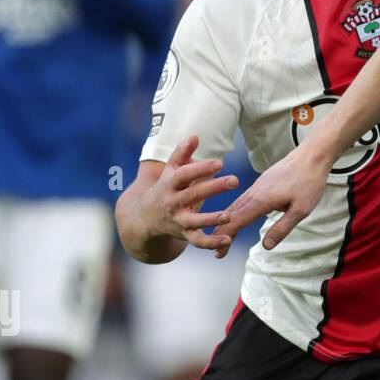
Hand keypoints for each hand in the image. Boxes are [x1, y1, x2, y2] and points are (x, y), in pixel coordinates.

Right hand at [139, 135, 238, 251]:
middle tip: (235, 180)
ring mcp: (178, 220)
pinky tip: (227, 239)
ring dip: (211, 219)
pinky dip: (211, 243)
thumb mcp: (170, 170)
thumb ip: (182, 153)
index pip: (184, 175)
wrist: (143, 219)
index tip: (219, 163)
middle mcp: (173, 202)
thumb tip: (195, 135)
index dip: (200, 168)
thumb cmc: (165, 188)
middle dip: (214, 188)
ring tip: (228, 216)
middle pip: (193, 194)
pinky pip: (197, 241)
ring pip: (194, 221)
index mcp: (170, 184)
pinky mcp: (184, 235)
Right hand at [213, 143, 329, 256]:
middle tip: (217, 252)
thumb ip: (282, 228)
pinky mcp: (261, 183)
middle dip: (222, 234)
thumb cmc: (309, 181)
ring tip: (222, 237)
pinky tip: (235, 216)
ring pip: (235, 206)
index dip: (226, 238)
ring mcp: (256, 186)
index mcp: (261, 200)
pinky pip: (242, 199)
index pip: (236, 223)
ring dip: (227, 222)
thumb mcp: (301, 210)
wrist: (312, 155)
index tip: (219, 253)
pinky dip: (234, 211)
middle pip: (231, 215)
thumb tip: (266, 246)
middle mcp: (254, 193)